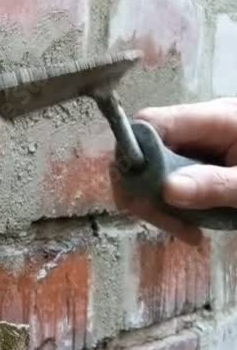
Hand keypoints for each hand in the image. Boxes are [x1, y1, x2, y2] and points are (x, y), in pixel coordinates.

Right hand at [112, 98, 236, 243]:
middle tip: (167, 224)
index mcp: (215, 118)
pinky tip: (191, 228)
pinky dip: (173, 207)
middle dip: (144, 189)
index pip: (150, 123)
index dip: (133, 154)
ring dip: (159, 205)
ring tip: (187, 232)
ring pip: (153, 172)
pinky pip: (172, 183)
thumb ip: (215, 185)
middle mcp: (200, 128)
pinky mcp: (203, 167)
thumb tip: (166, 189)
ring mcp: (200, 147)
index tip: (141, 193)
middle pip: (143, 150)